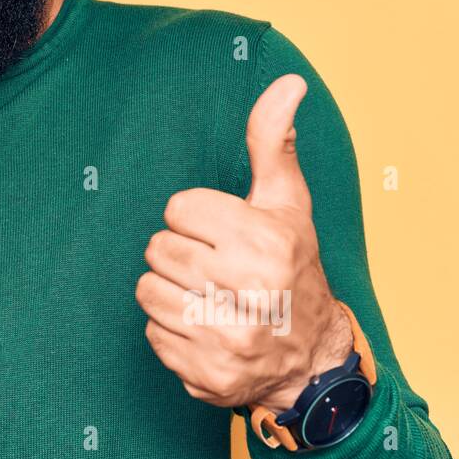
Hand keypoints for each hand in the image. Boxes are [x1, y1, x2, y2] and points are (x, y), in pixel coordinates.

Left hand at [135, 73, 352, 412]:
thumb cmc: (292, 265)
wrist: (311, 356)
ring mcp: (227, 339)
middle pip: (158, 250)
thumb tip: (289, 83)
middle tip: (214, 267)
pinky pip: (152, 336)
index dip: (195, 217)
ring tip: (208, 296)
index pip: (177, 209)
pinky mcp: (207, 375)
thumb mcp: (286, 202)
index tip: (223, 233)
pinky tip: (204, 328)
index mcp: (265, 242)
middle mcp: (249, 292)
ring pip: (148, 292)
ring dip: (170, 292)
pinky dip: (171, 332)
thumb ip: (272, 141)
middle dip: (181, 254)